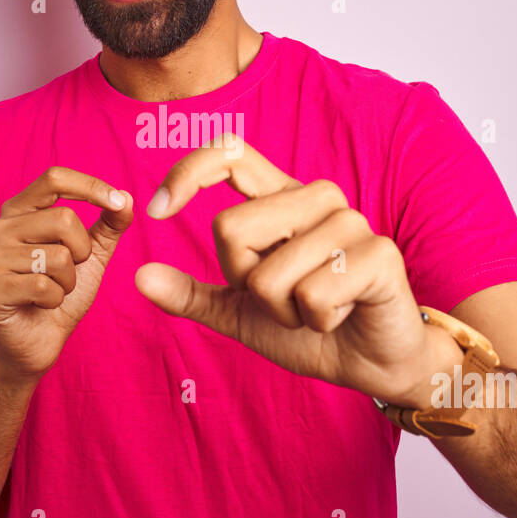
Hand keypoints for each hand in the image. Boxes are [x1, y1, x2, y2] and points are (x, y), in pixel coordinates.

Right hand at [0, 167, 132, 383]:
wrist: (39, 341)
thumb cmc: (61, 292)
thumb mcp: (91, 254)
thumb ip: (109, 224)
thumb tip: (126, 197)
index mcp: (17, 211)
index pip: (54, 178)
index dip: (91, 187)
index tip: (118, 202)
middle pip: (65, 219)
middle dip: (82, 252)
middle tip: (67, 273)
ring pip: (59, 256)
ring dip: (68, 281)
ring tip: (51, 291)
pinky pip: (43, 286)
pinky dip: (55, 300)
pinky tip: (41, 305)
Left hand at [133, 136, 454, 407]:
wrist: (372, 363)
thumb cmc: (310, 329)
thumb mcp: (240, 314)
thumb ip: (191, 295)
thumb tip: (137, 277)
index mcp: (280, 199)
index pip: (229, 153)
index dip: (187, 172)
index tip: (157, 210)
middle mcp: (315, 198)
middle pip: (230, 229)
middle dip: (244, 283)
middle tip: (285, 298)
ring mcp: (350, 221)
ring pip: (268, 273)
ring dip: (284, 310)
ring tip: (316, 309)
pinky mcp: (379, 253)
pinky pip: (311, 295)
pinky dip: (318, 321)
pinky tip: (342, 314)